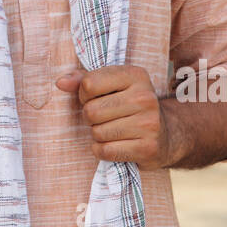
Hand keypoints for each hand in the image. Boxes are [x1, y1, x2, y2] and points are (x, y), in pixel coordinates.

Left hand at [56, 65, 176, 168]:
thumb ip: (84, 80)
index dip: (84, 94)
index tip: (96, 98)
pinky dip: (103, 150)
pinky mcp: (148, 148)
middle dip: (90, 117)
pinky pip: (106, 151)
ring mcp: (149, 123)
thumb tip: (60, 82)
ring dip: (98, 135)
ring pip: (98, 133)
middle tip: (103, 118)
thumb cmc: (129, 105)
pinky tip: (115, 144)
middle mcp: (145, 97)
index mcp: (135, 75)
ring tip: (112, 130)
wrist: (166, 134)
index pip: (89, 84)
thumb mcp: (112, 85)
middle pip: (91, 111)